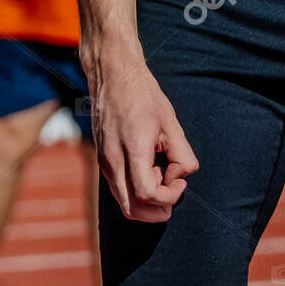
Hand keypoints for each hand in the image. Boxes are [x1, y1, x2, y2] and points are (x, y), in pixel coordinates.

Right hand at [84, 52, 197, 222]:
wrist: (112, 76)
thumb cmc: (144, 97)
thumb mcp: (172, 124)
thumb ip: (182, 156)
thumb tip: (180, 177)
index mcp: (132, 149)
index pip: (147, 194)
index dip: (169, 196)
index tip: (180, 180)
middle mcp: (112, 160)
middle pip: (132, 210)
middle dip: (157, 210)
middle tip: (172, 188)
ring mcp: (103, 162)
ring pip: (124, 203)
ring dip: (147, 200)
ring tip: (159, 173)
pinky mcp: (102, 161)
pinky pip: (120, 189)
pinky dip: (137, 190)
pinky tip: (149, 169)